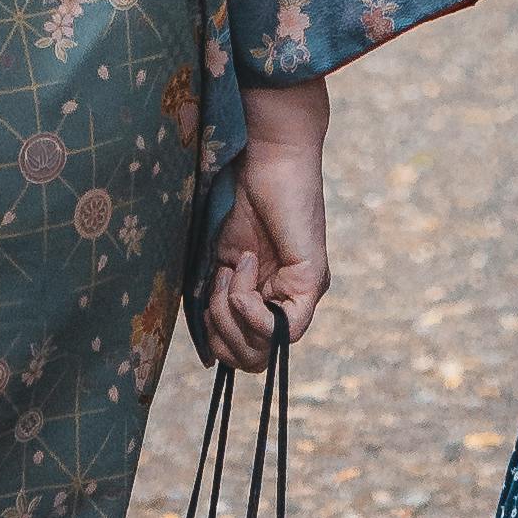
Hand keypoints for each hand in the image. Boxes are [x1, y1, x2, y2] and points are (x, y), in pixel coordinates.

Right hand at [206, 79, 329, 364]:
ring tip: (230, 269)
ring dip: (231, 311)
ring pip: (264, 346)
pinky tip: (243, 266)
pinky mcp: (312, 281)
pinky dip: (250, 305)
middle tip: (215, 287)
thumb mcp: (219, 262)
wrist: (265, 157)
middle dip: (221, 333)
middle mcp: (290, 301)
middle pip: (253, 359)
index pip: (247, 354)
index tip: (205, 301)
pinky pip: (282, 327)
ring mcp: (304, 293)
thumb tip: (208, 355)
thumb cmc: (241, 198)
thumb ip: (214, 302)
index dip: (218, 340)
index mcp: (270, 298)